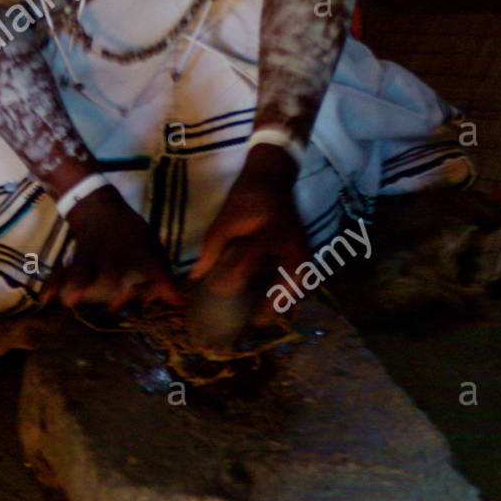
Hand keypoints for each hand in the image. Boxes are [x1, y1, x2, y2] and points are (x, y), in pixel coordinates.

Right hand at [42, 185, 181, 311]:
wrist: (97, 206)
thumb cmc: (127, 231)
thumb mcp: (150, 244)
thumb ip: (160, 270)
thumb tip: (174, 299)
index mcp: (138, 251)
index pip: (156, 269)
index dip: (168, 287)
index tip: (178, 303)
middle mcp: (115, 254)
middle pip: (117, 272)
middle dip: (119, 289)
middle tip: (117, 305)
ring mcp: (93, 255)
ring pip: (84, 268)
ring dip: (79, 282)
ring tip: (71, 300)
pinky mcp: (77, 257)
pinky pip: (61, 271)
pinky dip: (52, 285)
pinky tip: (45, 299)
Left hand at [188, 147, 308, 346]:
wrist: (273, 179)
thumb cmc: (247, 198)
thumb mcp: (225, 219)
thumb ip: (211, 249)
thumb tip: (196, 277)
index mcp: (267, 233)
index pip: (248, 264)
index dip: (231, 280)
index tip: (216, 290)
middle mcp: (289, 244)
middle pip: (287, 283)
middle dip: (274, 305)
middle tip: (256, 321)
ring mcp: (301, 247)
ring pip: (299, 282)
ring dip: (285, 301)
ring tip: (266, 316)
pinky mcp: (304, 249)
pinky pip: (302, 276)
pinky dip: (291, 290)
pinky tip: (277, 300)